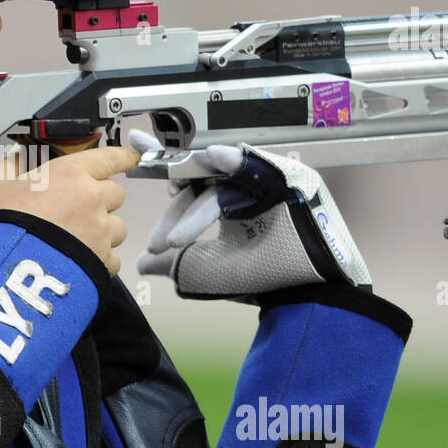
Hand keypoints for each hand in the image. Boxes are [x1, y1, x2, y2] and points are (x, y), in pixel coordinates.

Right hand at [0, 144, 139, 276]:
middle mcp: (92, 200)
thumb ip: (11, 164)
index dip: (122, 157)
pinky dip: (100, 259)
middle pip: (115, 193)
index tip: (130, 157)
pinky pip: (113, 258)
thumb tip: (19, 158)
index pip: (110, 157)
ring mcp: (100, 232)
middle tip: (77, 208)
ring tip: (78, 238)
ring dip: (103, 230)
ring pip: (118, 227)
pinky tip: (80, 261)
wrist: (6, 271)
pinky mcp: (102, 262)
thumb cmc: (1, 224)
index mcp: (71, 174)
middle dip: (101, 199)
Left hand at [129, 128, 371, 299]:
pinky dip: (240, 161)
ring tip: (170, 173)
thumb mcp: (210, 271)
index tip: (136, 150)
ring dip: (198, 169)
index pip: (191, 182)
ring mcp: (269, 180)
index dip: (163, 166)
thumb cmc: (269, 281)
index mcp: (230, 203)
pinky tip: (216, 156)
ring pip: (226, 169)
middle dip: (172, 174)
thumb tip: (141, 263)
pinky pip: (261, 167)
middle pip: (203, 173)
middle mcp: (248, 187)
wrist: (311, 297)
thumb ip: (177, 264)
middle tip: (145, 179)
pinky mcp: (291, 179)